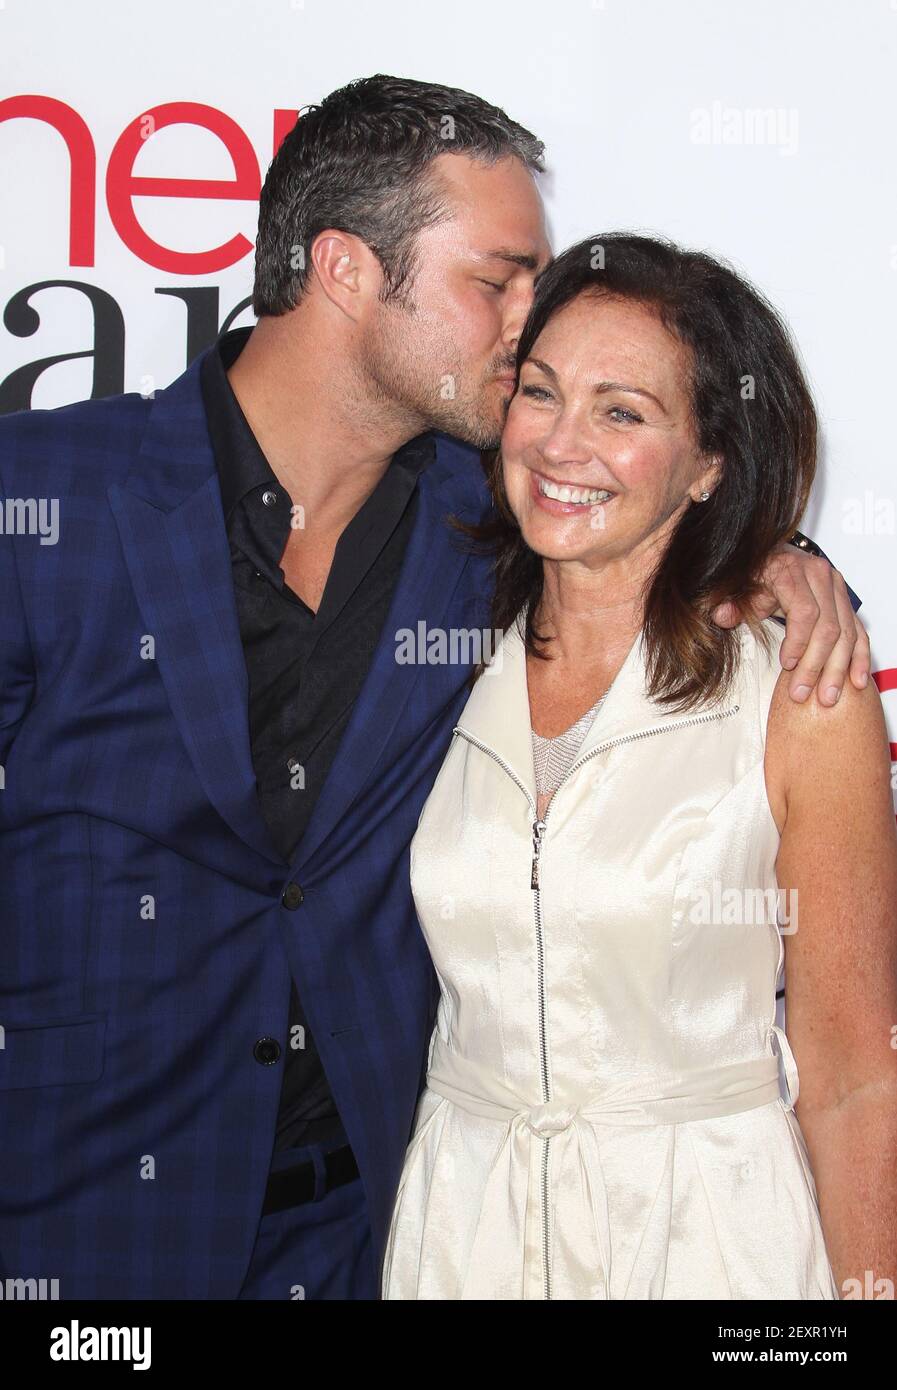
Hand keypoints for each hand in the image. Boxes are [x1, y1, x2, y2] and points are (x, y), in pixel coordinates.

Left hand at [711, 543, 869, 704]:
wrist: (771, 556)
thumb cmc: (755, 572)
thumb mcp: (738, 586)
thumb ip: (731, 604)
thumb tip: (722, 615)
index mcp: (793, 570)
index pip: (805, 612)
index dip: (799, 642)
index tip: (788, 665)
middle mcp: (820, 576)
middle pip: (829, 627)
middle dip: (817, 665)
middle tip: (803, 692)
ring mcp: (836, 588)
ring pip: (847, 633)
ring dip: (838, 668)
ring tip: (828, 695)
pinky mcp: (845, 602)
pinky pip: (858, 632)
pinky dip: (858, 657)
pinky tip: (856, 680)